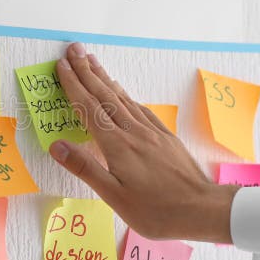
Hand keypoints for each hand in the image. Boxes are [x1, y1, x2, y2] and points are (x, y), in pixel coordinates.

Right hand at [48, 42, 237, 243]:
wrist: (203, 209)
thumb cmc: (156, 210)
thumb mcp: (114, 196)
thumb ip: (85, 168)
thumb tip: (56, 145)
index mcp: (117, 145)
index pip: (89, 108)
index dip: (73, 85)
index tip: (61, 66)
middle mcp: (133, 132)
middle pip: (105, 95)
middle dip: (86, 71)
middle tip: (74, 49)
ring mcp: (151, 132)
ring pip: (122, 98)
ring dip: (105, 78)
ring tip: (93, 62)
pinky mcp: (164, 136)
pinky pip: (139, 108)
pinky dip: (125, 95)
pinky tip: (122, 92)